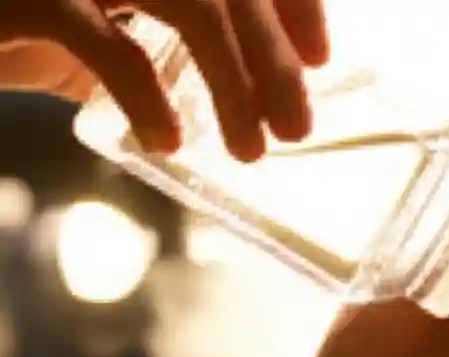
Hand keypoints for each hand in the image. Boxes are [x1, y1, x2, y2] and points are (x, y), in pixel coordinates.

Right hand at [0, 0, 328, 160]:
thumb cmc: (28, 28)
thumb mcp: (113, 33)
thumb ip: (174, 49)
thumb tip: (259, 99)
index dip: (294, 1)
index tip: (319, 57)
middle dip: (273, 56)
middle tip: (296, 127)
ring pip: (192, 3)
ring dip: (233, 79)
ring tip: (250, 148)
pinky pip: (106, 42)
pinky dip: (147, 95)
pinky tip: (167, 140)